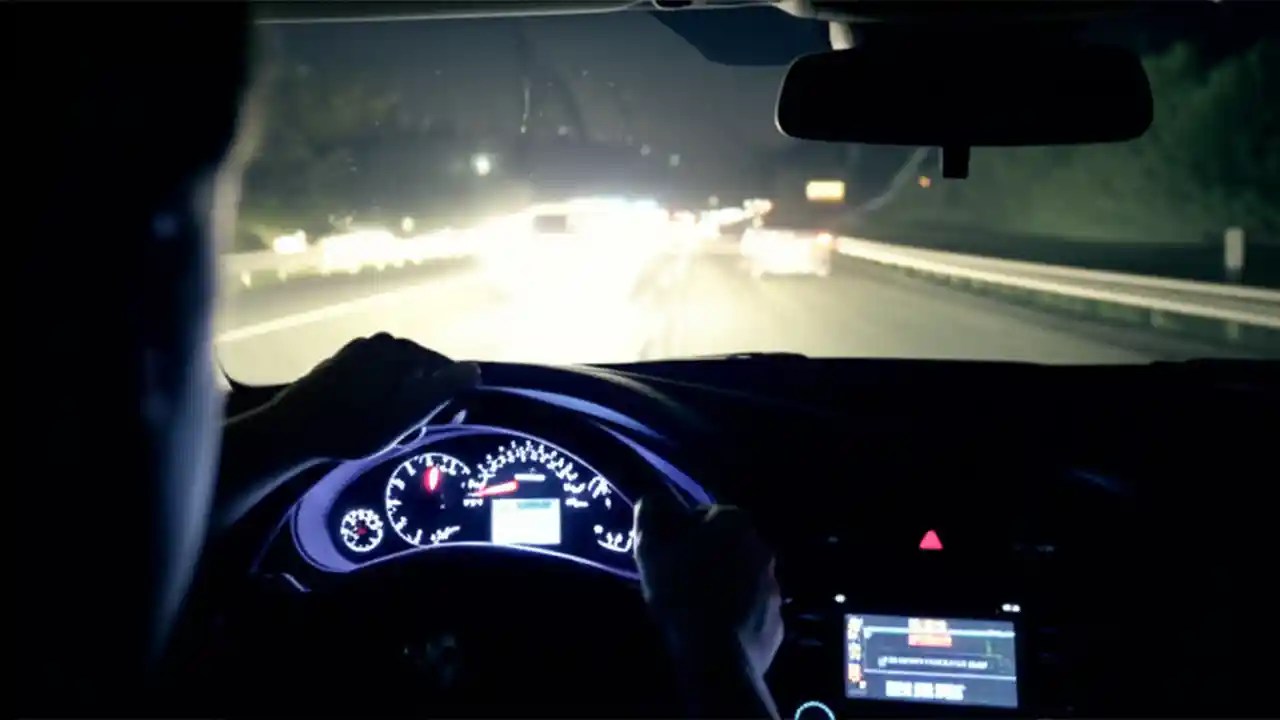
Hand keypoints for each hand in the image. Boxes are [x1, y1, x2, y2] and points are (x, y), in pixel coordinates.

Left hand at [251, 333, 479, 459]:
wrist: (294, 429)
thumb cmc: (358, 425)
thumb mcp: (410, 412)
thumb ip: (445, 387)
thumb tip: (475, 369)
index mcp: (405, 350)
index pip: (446, 371)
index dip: (448, 400)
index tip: (438, 424)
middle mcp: (383, 342)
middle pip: (420, 374)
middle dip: (420, 403)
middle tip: (405, 435)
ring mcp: (359, 351)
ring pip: (396, 379)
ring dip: (398, 405)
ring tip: (383, 433)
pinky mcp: (340, 365)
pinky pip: (374, 380)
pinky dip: (377, 399)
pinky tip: (364, 421)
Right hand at [633, 490, 783, 676]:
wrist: (717, 656)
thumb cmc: (682, 592)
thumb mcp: (652, 545)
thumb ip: (652, 512)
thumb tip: (654, 498)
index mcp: (734, 522)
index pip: (703, 516)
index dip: (680, 534)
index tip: (666, 555)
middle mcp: (762, 547)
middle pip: (725, 546)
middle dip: (705, 558)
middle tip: (678, 581)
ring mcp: (773, 586)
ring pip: (740, 578)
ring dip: (722, 586)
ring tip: (694, 609)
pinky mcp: (776, 621)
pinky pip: (750, 611)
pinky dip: (735, 616)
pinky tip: (713, 631)